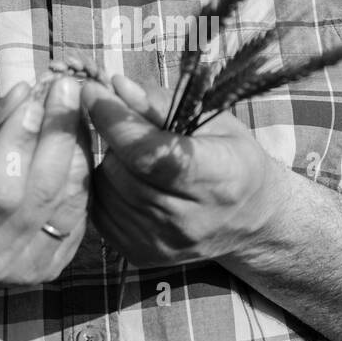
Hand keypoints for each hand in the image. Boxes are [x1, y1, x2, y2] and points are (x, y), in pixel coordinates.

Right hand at [0, 77, 91, 285]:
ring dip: (77, 146)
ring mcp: (24, 268)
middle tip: (65, 89)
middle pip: (42, 191)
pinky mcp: (51, 267)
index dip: (19, 142)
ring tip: (72, 108)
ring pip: (69, 198)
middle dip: (58, 133)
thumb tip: (21, 93)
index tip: (32, 97)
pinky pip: (80, 210)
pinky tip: (73, 141)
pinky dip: (81, 171)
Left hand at [79, 74, 281, 266]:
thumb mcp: (213, 120)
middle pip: (123, 170)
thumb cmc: (231, 159)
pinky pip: (100, 209)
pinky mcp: (141, 254)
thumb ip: (161, 103)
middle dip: (114, 136)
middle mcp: (190, 220)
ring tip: (135, 154)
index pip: (151, 155)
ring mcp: (163, 243)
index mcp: (219, 179)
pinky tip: (129, 178)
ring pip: (106, 188)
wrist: (248, 220)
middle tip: (126, 122)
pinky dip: (106, 186)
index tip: (93, 90)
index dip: (116, 121)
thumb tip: (115, 86)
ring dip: (110, 162)